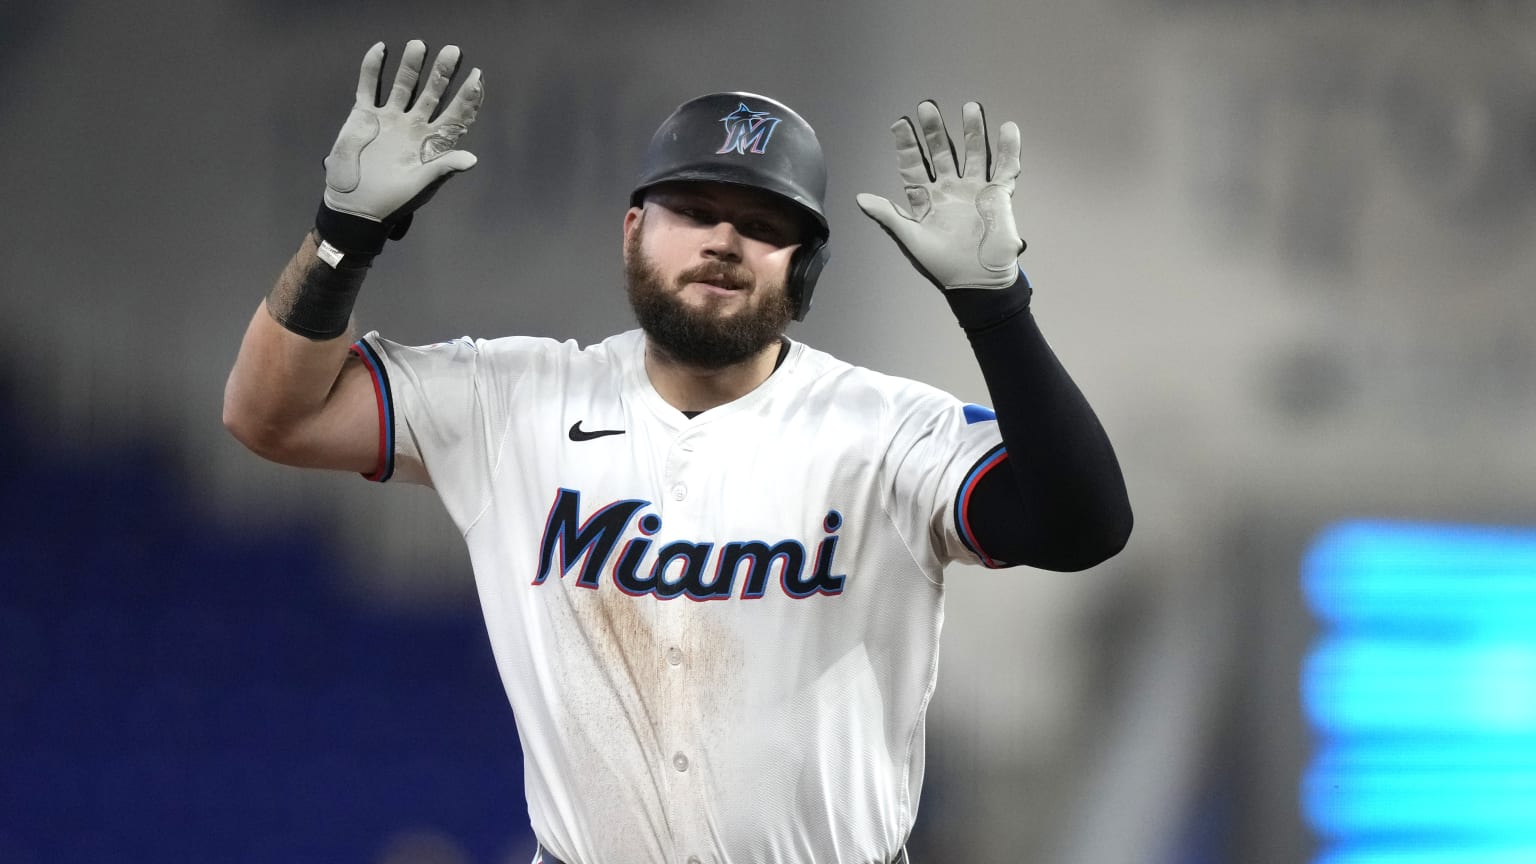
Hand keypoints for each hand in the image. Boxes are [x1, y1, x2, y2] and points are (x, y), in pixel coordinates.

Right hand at [317, 40, 483, 254]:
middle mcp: (413, 125)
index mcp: (431, 142)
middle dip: (442, 73)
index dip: (467, 97)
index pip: (454, 114)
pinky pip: (369, 87)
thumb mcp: (421, 185)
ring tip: (419, 45)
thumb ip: (444, 168)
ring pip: (402, 85)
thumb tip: (472, 159)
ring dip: (410, 66)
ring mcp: (389, 119)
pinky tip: (380, 49)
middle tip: (453, 51)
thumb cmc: (394, 199)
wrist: (355, 205)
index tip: (477, 76)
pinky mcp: (364, 116)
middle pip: (431, 93)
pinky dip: (372, 68)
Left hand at [856, 101, 1023, 290]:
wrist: (976, 281)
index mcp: (927, 200)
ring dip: (972, 131)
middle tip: (927, 107)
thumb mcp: (910, 238)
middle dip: (935, 131)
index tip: (899, 123)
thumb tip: (860, 198)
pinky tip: (1008, 128)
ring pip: (974, 153)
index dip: (907, 145)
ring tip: (970, 107)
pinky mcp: (998, 195)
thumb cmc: (941, 264)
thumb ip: (888, 215)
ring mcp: (975, 190)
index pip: (914, 166)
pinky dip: (1009, 149)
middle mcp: (950, 190)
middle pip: (942, 153)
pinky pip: (1006, 167)